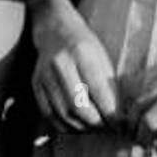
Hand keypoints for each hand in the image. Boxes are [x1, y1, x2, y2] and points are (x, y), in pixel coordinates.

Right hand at [29, 0, 120, 131]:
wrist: (55, 28)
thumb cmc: (85, 44)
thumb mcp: (102, 57)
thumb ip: (108, 85)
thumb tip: (118, 117)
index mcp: (82, 52)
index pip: (99, 93)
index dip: (111, 114)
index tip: (121, 124)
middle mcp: (60, 63)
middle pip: (78, 107)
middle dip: (96, 124)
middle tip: (107, 129)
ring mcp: (44, 74)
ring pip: (63, 114)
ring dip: (81, 128)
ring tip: (94, 128)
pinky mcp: (35, 83)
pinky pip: (49, 114)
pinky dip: (64, 125)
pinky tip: (77, 125)